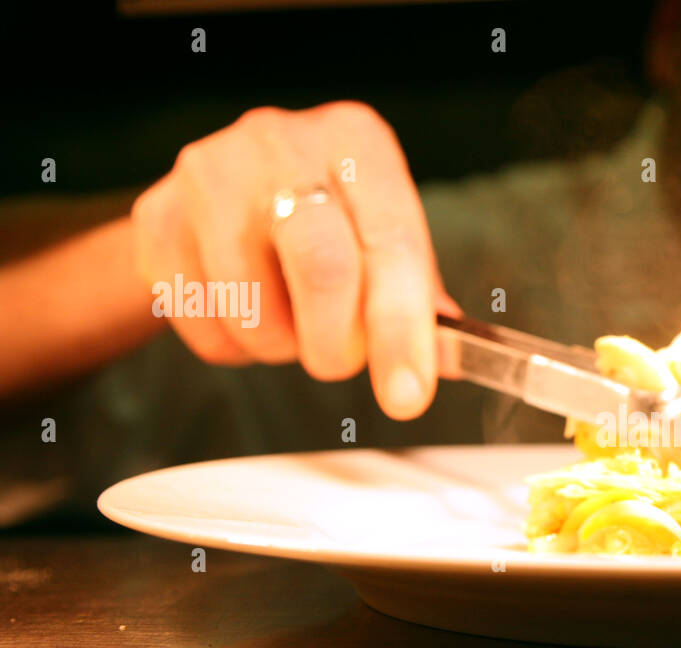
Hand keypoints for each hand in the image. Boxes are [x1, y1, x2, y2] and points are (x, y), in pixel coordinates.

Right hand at [131, 101, 459, 418]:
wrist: (229, 194)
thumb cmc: (329, 220)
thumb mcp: (385, 241)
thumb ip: (418, 301)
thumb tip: (447, 360)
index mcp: (356, 142)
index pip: (391, 246)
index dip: (402, 332)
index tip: (407, 396)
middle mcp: (283, 141)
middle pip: (321, 267)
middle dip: (336, 345)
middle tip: (340, 363)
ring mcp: (211, 173)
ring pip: (252, 306)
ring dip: (280, 345)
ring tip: (291, 321)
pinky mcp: (158, 217)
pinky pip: (201, 321)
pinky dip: (233, 343)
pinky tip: (246, 312)